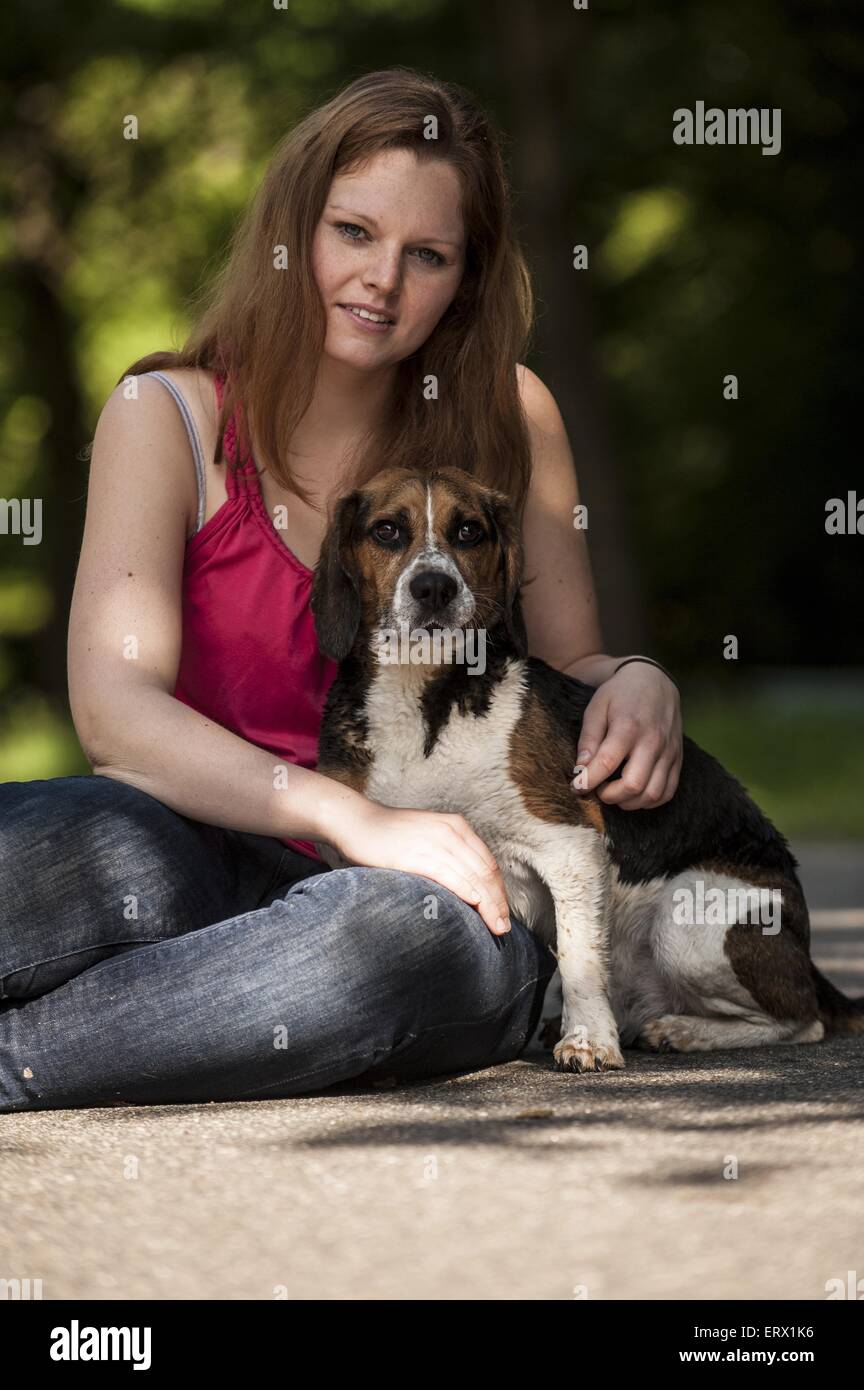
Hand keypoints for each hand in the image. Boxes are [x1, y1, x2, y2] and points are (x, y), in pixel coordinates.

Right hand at [323, 797, 511, 936]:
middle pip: (485, 872)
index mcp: (457, 826)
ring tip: (496, 927)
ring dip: (489, 905)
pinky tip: (476, 908)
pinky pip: (450, 876)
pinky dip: (466, 893)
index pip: (488, 862)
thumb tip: (468, 885)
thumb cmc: (390, 835)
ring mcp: (435, 842)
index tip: (503, 912)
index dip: (500, 890)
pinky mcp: (418, 855)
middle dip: (499, 902)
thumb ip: (449, 854)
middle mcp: (451, 831)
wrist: (357, 822)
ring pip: (473, 877)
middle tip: (504, 927)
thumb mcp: (429, 836)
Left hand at [572, 663, 681, 808]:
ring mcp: (668, 751)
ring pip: (652, 793)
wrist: (654, 680)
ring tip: (614, 793)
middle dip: (610, 796)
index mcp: (628, 726)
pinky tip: (634, 794)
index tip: (576, 787)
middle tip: (597, 790)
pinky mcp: (678, 758)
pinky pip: (668, 791)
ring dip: (629, 802)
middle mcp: (652, 741)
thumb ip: (588, 739)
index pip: (607, 763)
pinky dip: (649, 800)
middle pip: (634, 785)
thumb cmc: (619, 694)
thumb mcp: (596, 708)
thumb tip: (580, 770)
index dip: (588, 781)